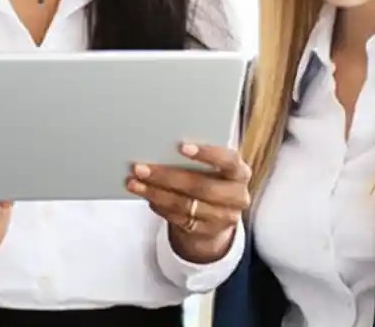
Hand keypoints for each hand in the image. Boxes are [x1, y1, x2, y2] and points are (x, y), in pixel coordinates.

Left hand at [127, 142, 250, 263]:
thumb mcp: (214, 165)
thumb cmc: (211, 177)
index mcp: (240, 172)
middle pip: (201, 187)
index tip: (182, 146)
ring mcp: (223, 218)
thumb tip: (163, 143)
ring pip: (185, 205)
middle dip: (168, 177)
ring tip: (134, 182)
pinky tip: (146, 195)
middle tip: (141, 168)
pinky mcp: (207, 232)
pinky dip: (159, 206)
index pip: (228, 161)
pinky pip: (178, 219)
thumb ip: (198, 156)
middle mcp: (237, 196)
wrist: (219, 213)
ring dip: (156, 193)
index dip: (207, 154)